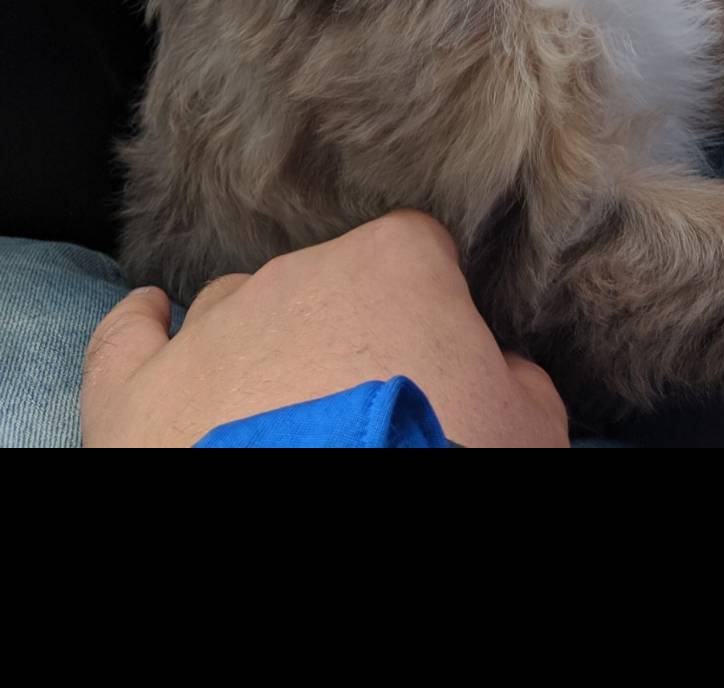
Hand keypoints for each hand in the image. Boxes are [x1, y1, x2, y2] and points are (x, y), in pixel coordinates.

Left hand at [82, 212, 568, 448]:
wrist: (329, 536)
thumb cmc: (443, 463)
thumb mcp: (530, 430)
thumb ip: (519, 380)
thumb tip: (505, 370)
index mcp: (395, 266)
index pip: (419, 253)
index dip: (431, 306)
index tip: (441, 357)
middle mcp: (296, 275)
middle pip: (325, 284)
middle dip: (345, 335)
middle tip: (369, 409)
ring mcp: (210, 331)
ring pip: (235, 309)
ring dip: (257, 347)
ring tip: (280, 410)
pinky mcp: (138, 393)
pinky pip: (126, 337)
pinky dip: (139, 326)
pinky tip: (148, 316)